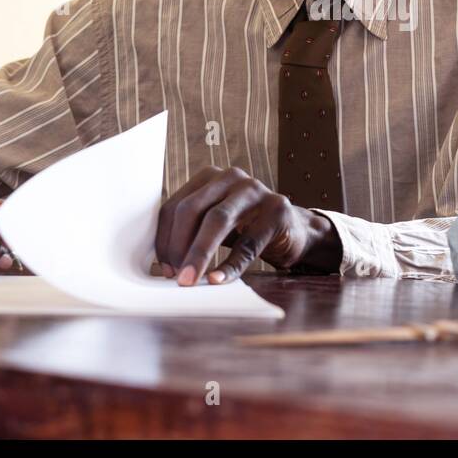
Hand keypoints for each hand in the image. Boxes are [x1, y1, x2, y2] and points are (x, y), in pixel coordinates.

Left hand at [154, 166, 341, 285]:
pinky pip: (248, 242)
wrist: (294, 230)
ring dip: (199, 253)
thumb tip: (163, 264)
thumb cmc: (247, 228)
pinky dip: (230, 265)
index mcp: (210, 177)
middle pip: (192, 209)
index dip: (165, 238)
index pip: (176, 206)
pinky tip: (218, 279)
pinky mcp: (277, 211)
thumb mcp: (217, 222)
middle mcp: (232, 178)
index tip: (163, 266)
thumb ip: (192, 231)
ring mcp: (256, 191)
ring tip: (189, 279)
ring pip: (217, 220)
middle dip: (178, 245)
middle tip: (173, 275)